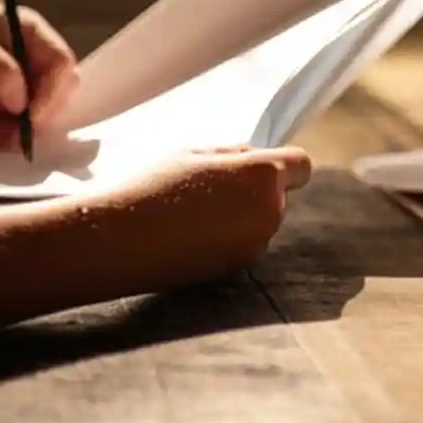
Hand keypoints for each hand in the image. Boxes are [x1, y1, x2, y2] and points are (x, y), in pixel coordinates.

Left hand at [0, 0, 79, 148]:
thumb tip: (22, 103)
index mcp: (31, 33)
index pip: (61, 64)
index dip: (54, 92)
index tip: (31, 118)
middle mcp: (32, 56)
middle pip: (56, 92)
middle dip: (37, 117)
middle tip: (9, 133)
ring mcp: (18, 78)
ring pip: (38, 112)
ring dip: (17, 130)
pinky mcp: (1, 96)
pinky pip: (16, 121)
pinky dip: (3, 133)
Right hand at [108, 146, 312, 288]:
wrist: (121, 240)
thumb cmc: (154, 186)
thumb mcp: (195, 153)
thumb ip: (234, 154)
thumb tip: (253, 159)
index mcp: (262, 175)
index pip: (301, 165)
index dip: (283, 164)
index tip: (259, 167)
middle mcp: (270, 211)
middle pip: (279, 196)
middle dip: (257, 192)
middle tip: (211, 190)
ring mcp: (256, 244)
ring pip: (261, 222)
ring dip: (242, 217)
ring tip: (196, 215)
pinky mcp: (239, 268)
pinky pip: (244, 245)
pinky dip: (228, 240)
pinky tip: (192, 237)